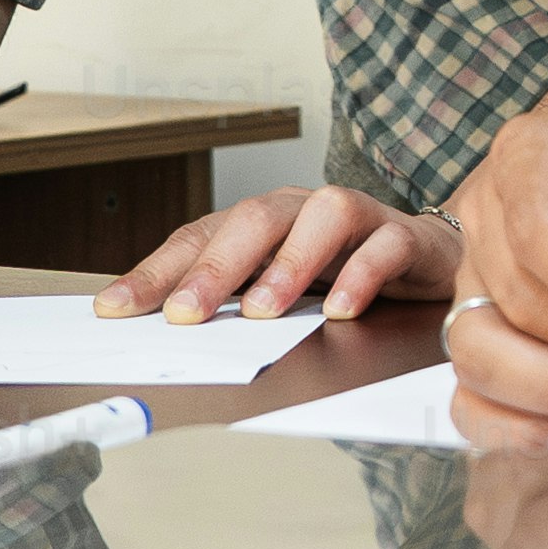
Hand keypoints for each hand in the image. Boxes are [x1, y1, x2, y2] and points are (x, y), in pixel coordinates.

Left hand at [105, 187, 455, 327]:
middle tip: (185, 314)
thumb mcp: (279, 293)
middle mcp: (304, 210)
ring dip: (289, 263)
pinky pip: (386, 245)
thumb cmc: (344, 275)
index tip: (115, 308)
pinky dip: (363, 274)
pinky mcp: (407, 237)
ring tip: (262, 311)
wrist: (433, 260)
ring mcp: (359, 218)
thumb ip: (231, 307)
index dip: (156, 271)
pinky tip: (341, 309)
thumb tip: (164, 338)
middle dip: (215, 266)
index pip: (200, 237)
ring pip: (323, 216)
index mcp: (265, 223)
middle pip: (255, 218)